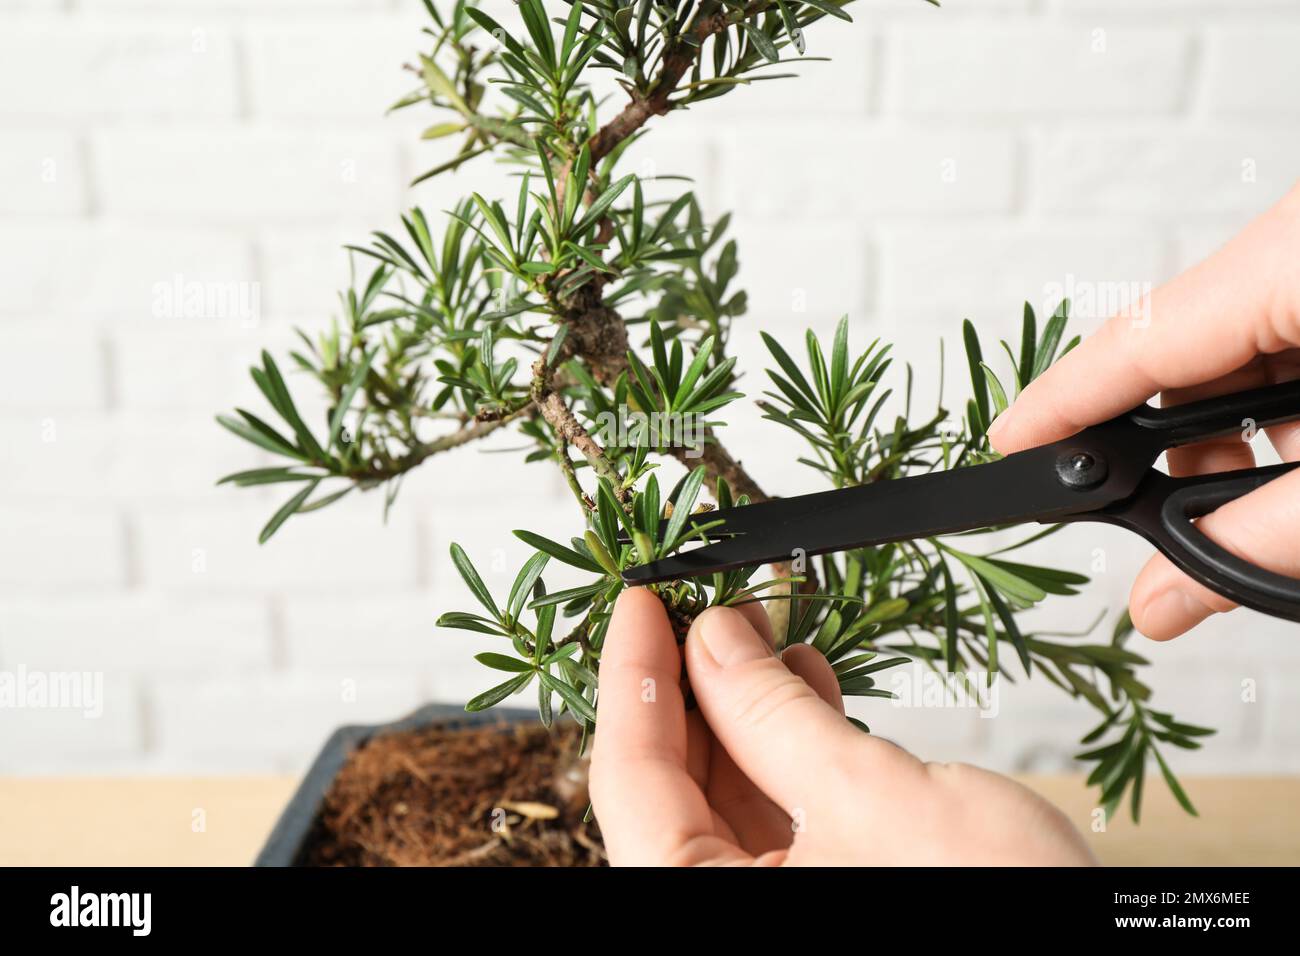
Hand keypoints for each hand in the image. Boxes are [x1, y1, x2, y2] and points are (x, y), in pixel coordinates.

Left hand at [589, 588, 1094, 865]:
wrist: (1106, 953)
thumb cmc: (996, 909)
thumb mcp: (870, 795)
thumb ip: (774, 716)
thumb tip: (713, 641)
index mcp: (706, 905)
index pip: (629, 777)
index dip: (630, 676)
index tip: (640, 599)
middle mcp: (729, 907)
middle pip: (669, 785)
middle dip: (691, 685)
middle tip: (709, 606)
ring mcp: (778, 902)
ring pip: (724, 796)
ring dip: (744, 708)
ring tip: (766, 636)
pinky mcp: (825, 892)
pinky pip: (777, 813)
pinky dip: (786, 745)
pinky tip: (808, 687)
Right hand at [988, 183, 1299, 640]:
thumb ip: (1263, 542)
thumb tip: (1160, 605)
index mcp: (1296, 259)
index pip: (1137, 338)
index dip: (1061, 402)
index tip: (1006, 449)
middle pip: (1186, 349)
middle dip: (1176, 450)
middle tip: (1173, 532)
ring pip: (1242, 351)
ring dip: (1246, 439)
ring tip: (1274, 511)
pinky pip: (1286, 339)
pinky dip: (1288, 415)